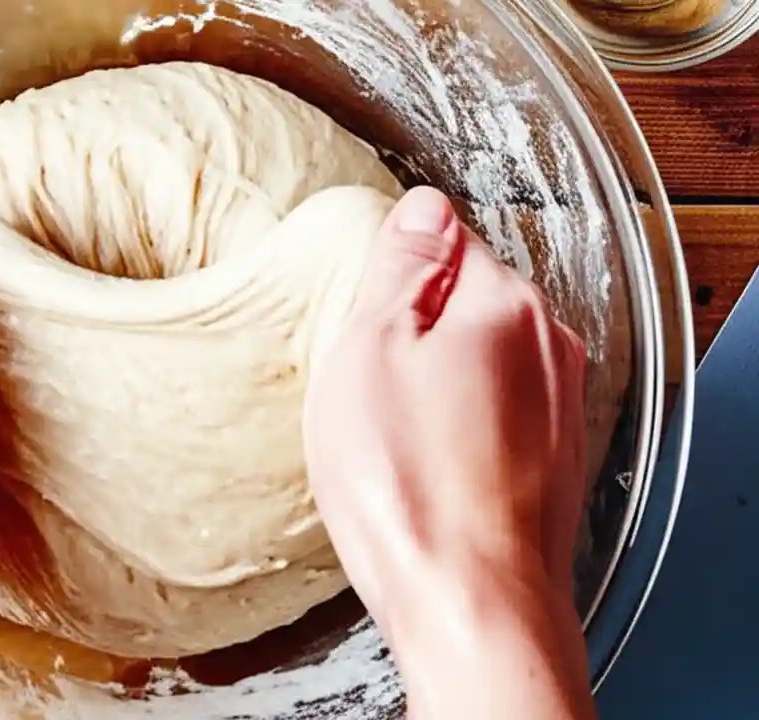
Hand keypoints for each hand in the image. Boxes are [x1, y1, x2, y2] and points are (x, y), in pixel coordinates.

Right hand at [304, 187, 592, 718]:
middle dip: (416, 332)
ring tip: (394, 437)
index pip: (446, 241)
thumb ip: (401, 266)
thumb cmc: (407, 483)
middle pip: (466, 303)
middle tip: (366, 388)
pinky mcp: (555, 459)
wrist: (470, 602)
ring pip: (482, 362)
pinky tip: (427, 468)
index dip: (392, 278)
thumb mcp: (370, 350)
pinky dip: (461, 429)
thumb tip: (421, 206)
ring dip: (438, 384)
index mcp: (504, 304)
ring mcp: (559, 406)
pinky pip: (495, 415)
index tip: (361, 320)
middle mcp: (550, 344)